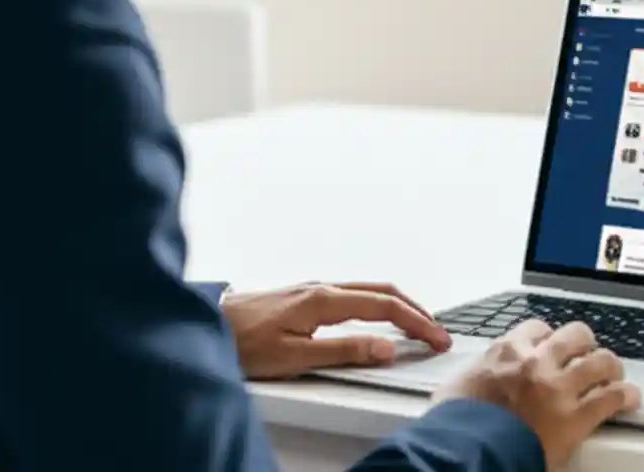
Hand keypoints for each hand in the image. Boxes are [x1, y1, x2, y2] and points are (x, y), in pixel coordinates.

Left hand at [222, 282, 451, 379]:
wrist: (206, 326)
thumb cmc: (242, 342)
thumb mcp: (294, 356)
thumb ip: (343, 351)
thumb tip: (385, 348)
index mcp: (324, 300)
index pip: (385, 307)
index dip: (417, 323)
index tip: (436, 338)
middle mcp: (321, 288)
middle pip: (382, 291)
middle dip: (415, 310)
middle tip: (436, 332)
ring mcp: (312, 289)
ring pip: (368, 290)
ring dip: (397, 306)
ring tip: (415, 325)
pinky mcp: (304, 296)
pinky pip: (352, 294)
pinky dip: (377, 304)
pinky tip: (376, 318)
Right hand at [434, 320, 641, 468]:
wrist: (467, 449)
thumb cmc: (455, 423)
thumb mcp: (456, 387)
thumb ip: (475, 376)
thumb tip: (469, 384)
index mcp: (506, 351)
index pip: (536, 328)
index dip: (548, 336)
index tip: (550, 344)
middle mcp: (537, 361)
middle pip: (576, 336)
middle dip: (585, 344)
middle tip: (587, 355)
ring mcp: (559, 387)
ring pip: (600, 362)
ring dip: (610, 366)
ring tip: (614, 374)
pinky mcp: (576, 417)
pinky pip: (612, 398)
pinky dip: (625, 395)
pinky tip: (630, 397)